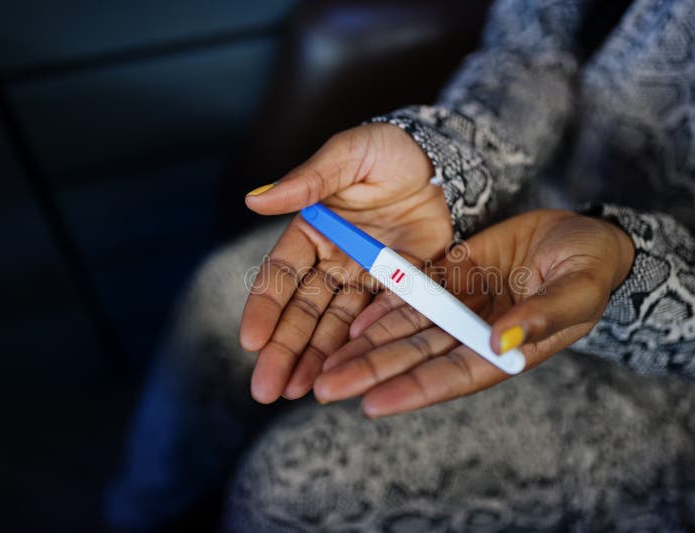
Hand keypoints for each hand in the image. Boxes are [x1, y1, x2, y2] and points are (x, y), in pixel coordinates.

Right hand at [240, 123, 453, 402]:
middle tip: (265, 389)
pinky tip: (341, 377)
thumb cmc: (389, 150)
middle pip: (301, 311)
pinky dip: (357, 350)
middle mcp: (332, 260)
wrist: (444, 162)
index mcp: (311, 230)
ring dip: (313, 360)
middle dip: (282, 350)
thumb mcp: (348, 155)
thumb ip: (307, 180)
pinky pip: (374, 323)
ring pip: (333, 326)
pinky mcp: (396, 288)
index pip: (280, 274)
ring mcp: (363, 278)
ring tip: (294, 394)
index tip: (250, 341)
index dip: (264, 307)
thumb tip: (254, 199)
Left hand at [313, 210, 634, 416]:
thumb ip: (543, 318)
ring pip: (407, 328)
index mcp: (508, 350)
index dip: (413, 390)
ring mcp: (461, 305)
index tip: (371, 405)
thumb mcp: (578, 290)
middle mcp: (475, 333)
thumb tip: (502, 345)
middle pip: (417, 357)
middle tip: (326, 388)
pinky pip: (414, 292)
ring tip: (325, 359)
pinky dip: (385, 304)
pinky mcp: (453, 275)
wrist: (584, 233)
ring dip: (368, 344)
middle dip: (372, 372)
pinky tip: (354, 318)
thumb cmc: (592, 267)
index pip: (454, 375)